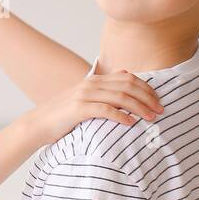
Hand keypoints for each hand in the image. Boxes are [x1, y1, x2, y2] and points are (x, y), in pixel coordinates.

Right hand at [28, 69, 164, 145]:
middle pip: (128, 86)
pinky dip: (121, 116)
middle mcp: (91, 84)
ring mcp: (84, 95)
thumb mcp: (84, 98)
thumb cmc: (63, 116)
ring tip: (151, 118)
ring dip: (139, 108)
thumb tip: (125, 75)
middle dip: (148, 98)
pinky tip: (131, 123)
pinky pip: (105, 110)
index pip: (128, 78)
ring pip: (120, 97)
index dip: (147, 88)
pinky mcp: (78, 109)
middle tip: (161, 111)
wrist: (37, 124)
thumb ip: (104, 88)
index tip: (159, 101)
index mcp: (95, 80)